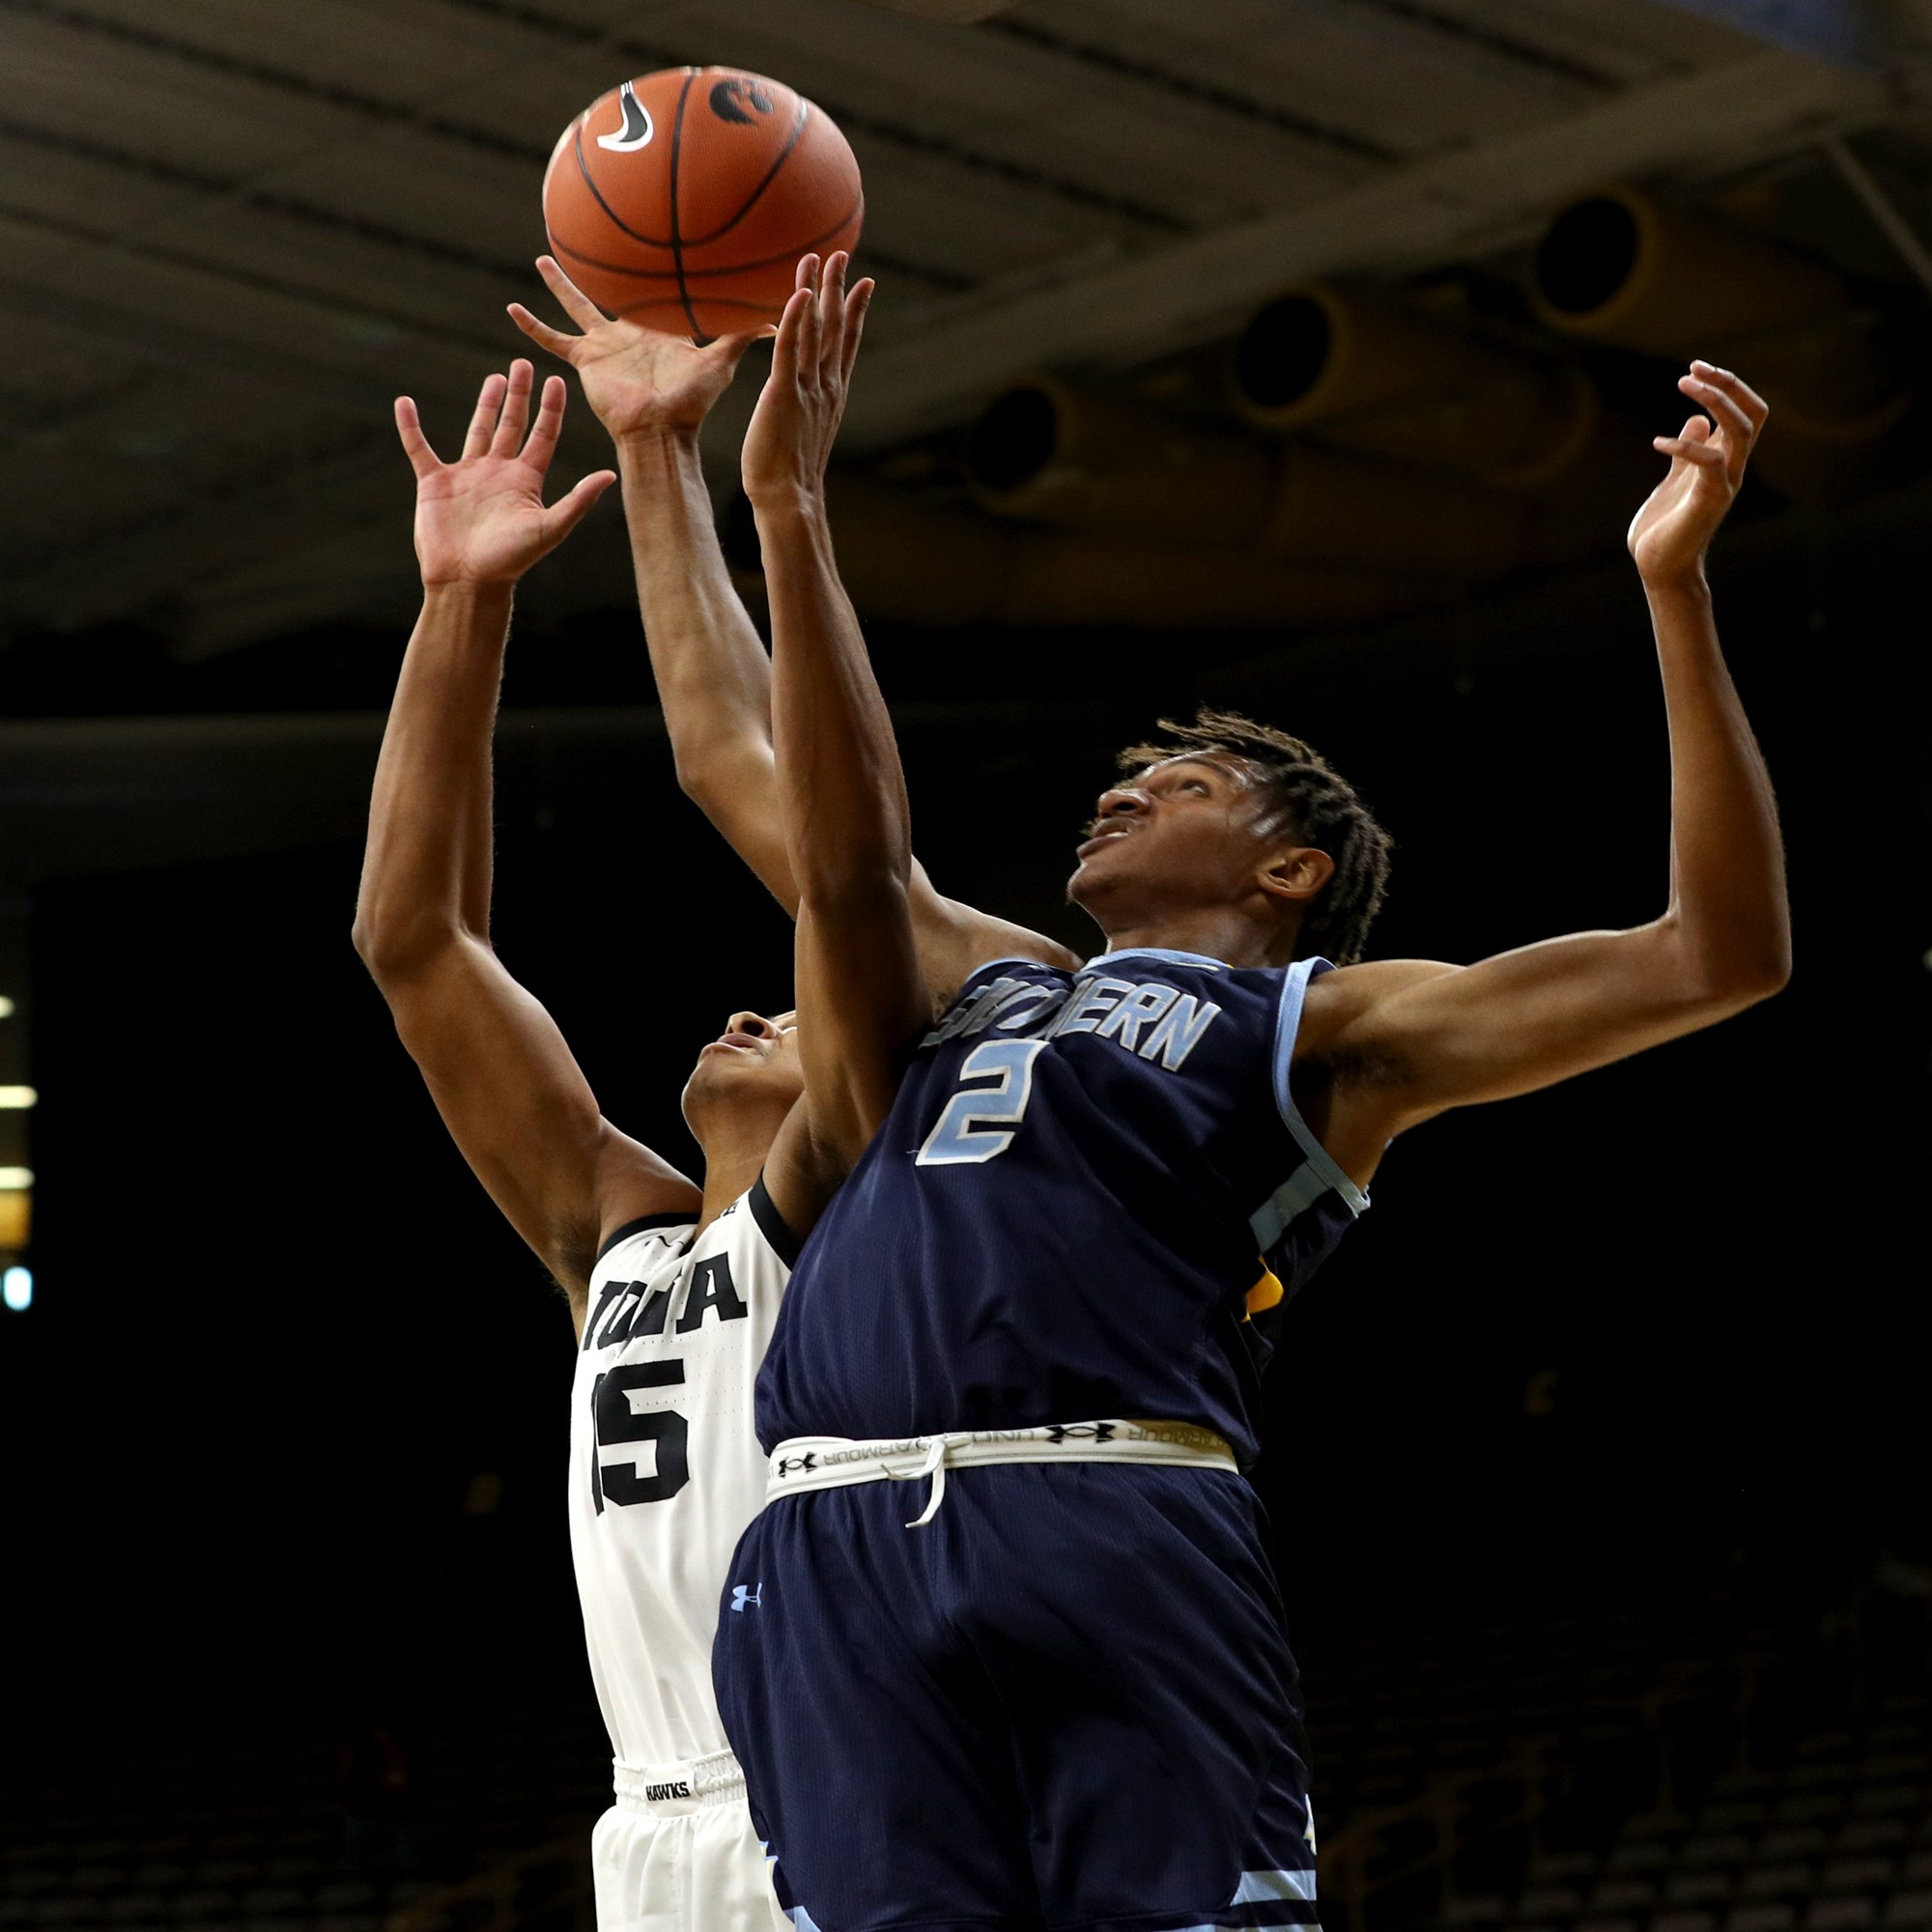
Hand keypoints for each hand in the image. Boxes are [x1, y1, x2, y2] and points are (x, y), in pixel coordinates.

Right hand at [396, 362, 614, 586]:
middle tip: (524, 364)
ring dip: (485, 403)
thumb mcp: (550, 528)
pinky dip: (410, 426)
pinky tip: (404, 403)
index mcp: (526, 481)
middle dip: (520, 395)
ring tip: (495, 378)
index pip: (542, 436)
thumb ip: (578, 500)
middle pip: (512, 425)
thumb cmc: (510, 559)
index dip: (551, 409)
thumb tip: (611, 475)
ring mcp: (467, 476)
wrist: (468, 580)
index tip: (557, 381)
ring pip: (477, 430)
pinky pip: (419, 448)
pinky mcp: (434, 483)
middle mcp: (499, 473)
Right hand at [510, 257, 758, 442]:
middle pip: (612, 293)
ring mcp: (604, 347)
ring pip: (576, 306)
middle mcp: (629, 334)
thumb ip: (742, 336)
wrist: (660, 430)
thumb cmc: (692, 402)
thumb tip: (779, 315)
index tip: (656, 246)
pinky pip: (553, 340)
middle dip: (604, 269)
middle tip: (591, 239)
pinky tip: (510, 309)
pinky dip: (533, 327)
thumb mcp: (720, 361)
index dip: (658, 276)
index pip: (656, 296)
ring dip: (559, 284)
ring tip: (543, 260)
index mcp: (658, 330)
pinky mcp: (586, 361)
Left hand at [742, 253, 874, 509]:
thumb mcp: (802, 433)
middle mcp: (825, 386)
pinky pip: (791, 349)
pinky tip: (800, 295)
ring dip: (816, 291)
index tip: (865, 283)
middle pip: (836, 328)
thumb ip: (805, 410)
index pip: (847, 343)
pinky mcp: (785, 393)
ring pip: (815, 330)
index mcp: (832, 394)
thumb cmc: (788, 474)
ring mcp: (807, 388)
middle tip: (840, 254)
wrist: (788, 497)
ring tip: (814, 259)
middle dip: (839, 288)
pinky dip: (796, 320)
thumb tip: (801, 406)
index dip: (857, 311)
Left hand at [1628, 362, 1767, 585]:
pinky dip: (1686, 446)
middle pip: (1751, 413)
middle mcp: (1733, 468)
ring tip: (1684, 384)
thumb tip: (1695, 420)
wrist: (1660, 567)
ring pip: (1740, 430)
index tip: (1695, 369)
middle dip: (1726, 385)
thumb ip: (1687, 452)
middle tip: (1692, 369)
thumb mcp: (1675, 479)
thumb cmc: (1666, 527)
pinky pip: (1711, 461)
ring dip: (1715, 401)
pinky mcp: (1709, 500)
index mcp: (1725, 460)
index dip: (1726, 385)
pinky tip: (1657, 442)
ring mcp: (1725, 483)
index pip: (1745, 411)